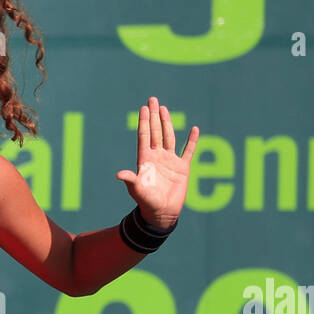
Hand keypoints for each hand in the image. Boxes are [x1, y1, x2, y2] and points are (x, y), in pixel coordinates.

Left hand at [115, 97, 198, 229]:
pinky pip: (188, 151)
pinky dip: (192, 141)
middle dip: (154, 116)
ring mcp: (170, 161)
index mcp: (146, 159)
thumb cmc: (147, 202)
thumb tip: (119, 174)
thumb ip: (131, 180)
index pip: (144, 136)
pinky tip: (194, 129)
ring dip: (167, 123)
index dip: (144, 122)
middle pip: (155, 132)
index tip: (144, 108)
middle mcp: (157, 157)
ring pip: (169, 137)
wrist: (161, 213)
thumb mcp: (138, 190)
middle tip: (153, 99)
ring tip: (164, 109)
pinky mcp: (182, 168)